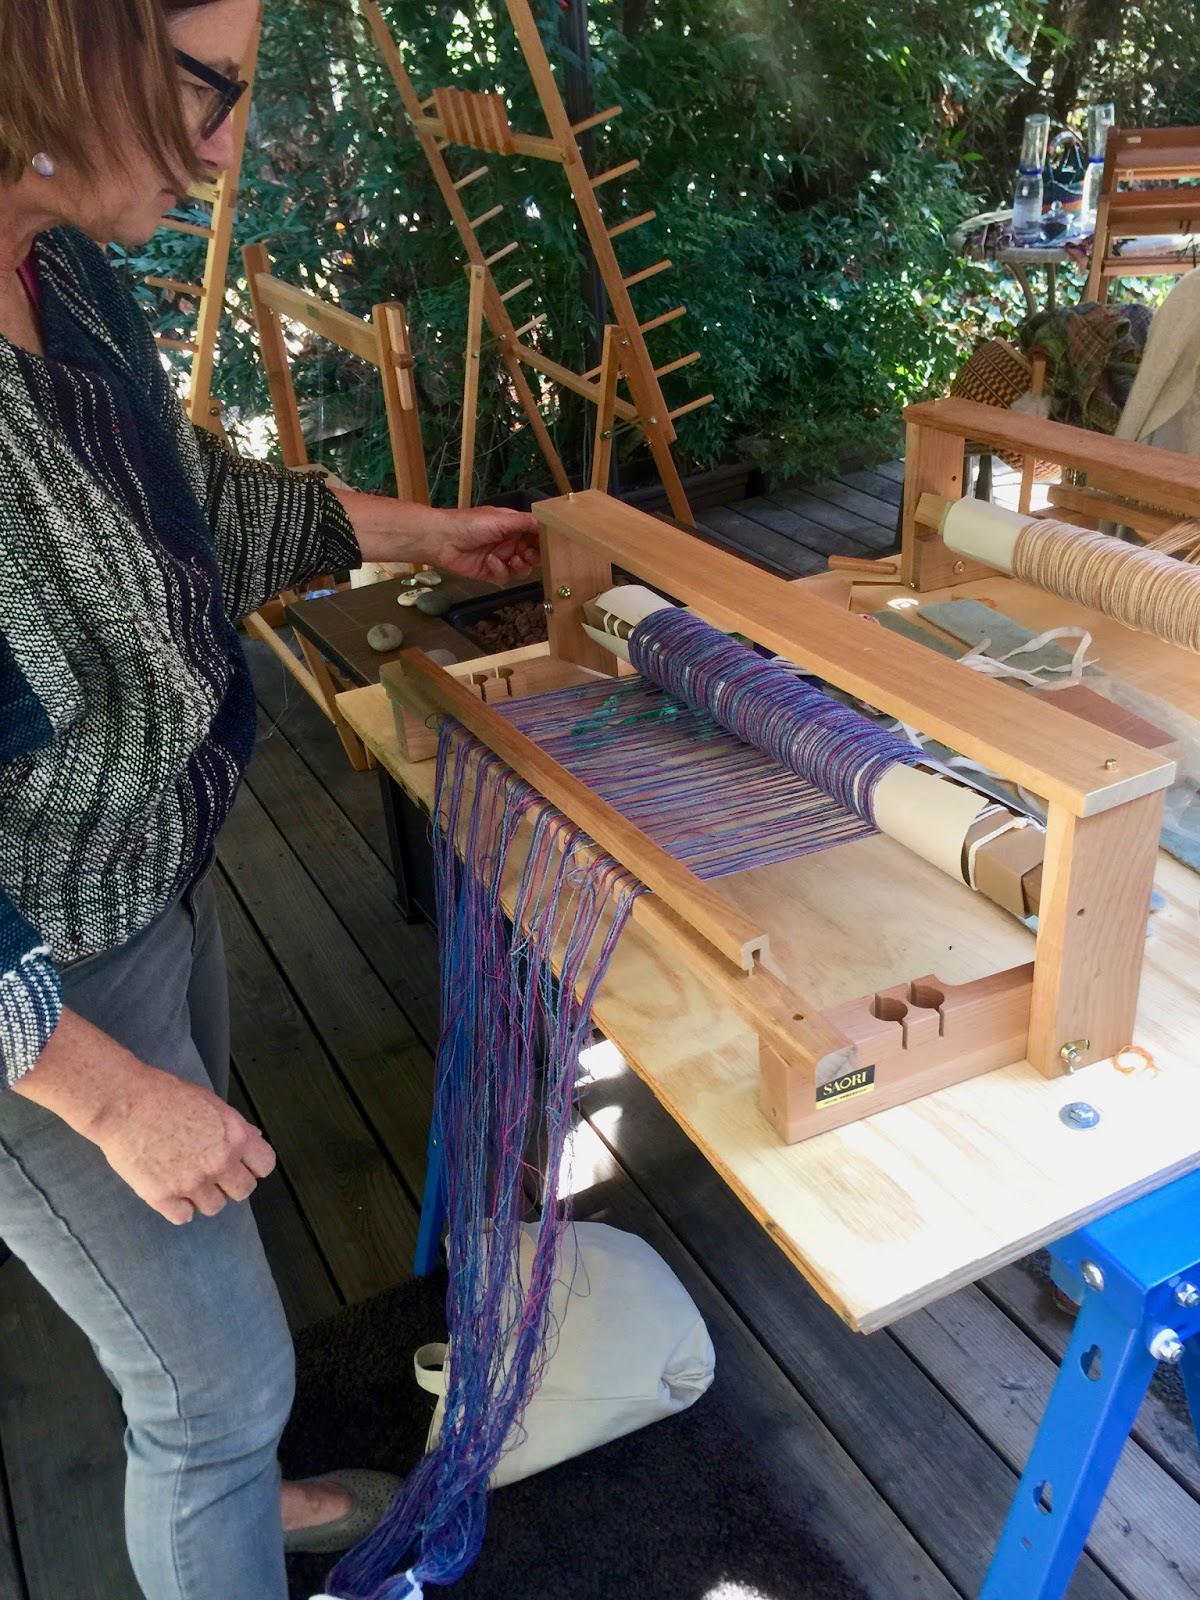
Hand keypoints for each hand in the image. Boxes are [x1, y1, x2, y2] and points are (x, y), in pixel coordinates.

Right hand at [92, 1067, 275, 1224]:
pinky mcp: (163, 1197)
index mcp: (235, 1137)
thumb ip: (234, 1126)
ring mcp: (191, 1183)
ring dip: (203, 1196)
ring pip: (214, 1207)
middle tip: (213, 1173)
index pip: (265, 1166)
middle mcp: (219, 1163)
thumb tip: (253, 1139)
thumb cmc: (166, 1095)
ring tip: (187, 1179)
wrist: (123, 1103)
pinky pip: (183, 1217)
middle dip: (230, 1184)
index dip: (253, 1165)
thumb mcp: (211, 1103)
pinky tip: (170, 1191)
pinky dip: (178, 1208)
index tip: (240, 1164)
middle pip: (242, 1191)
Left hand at [416, 506, 539, 582]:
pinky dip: (500, 570)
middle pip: (532, 555)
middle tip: (528, 555)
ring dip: (520, 566)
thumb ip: (525, 522)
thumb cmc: (471, 523)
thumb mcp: (501, 519)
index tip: (551, 545)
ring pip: (521, 569)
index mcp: (513, 526)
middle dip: (534, 556)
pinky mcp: (490, 573)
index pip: (536, 535)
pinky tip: (490, 562)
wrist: (442, 539)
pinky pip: (504, 577)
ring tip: (512, 560)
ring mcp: (500, 559)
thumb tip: (548, 521)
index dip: (544, 541)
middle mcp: (509, 543)